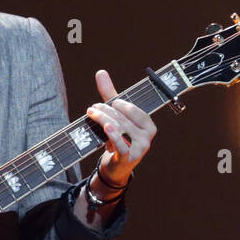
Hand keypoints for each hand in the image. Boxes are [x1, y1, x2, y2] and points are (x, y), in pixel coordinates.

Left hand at [85, 69, 155, 186]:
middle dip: (106, 111)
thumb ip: (110, 95)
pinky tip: (106, 127)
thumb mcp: (115, 116)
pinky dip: (113, 136)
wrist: (116, 167)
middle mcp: (147, 137)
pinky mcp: (129, 158)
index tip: (102, 103)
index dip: (118, 105)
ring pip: (119, 129)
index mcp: (148, 125)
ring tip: (91, 114)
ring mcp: (139, 148)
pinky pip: (121, 145)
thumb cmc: (118, 138)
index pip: (133, 110)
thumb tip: (100, 72)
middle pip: (123, 119)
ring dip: (103, 120)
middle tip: (92, 109)